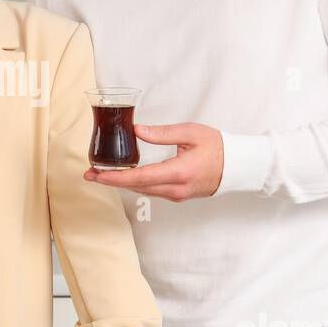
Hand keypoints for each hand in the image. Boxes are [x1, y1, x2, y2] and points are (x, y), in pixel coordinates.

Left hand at [85, 122, 224, 200]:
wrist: (238, 166)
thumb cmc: (218, 147)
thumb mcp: (191, 133)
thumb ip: (163, 133)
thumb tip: (138, 131)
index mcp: (178, 172)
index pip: (140, 178)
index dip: (115, 177)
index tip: (97, 174)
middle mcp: (175, 189)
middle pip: (137, 187)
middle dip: (111, 181)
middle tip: (89, 174)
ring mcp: (176, 195)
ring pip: (143, 190)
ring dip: (122, 183)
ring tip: (101, 174)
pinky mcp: (177, 195)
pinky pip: (151, 191)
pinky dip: (136, 184)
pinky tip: (124, 177)